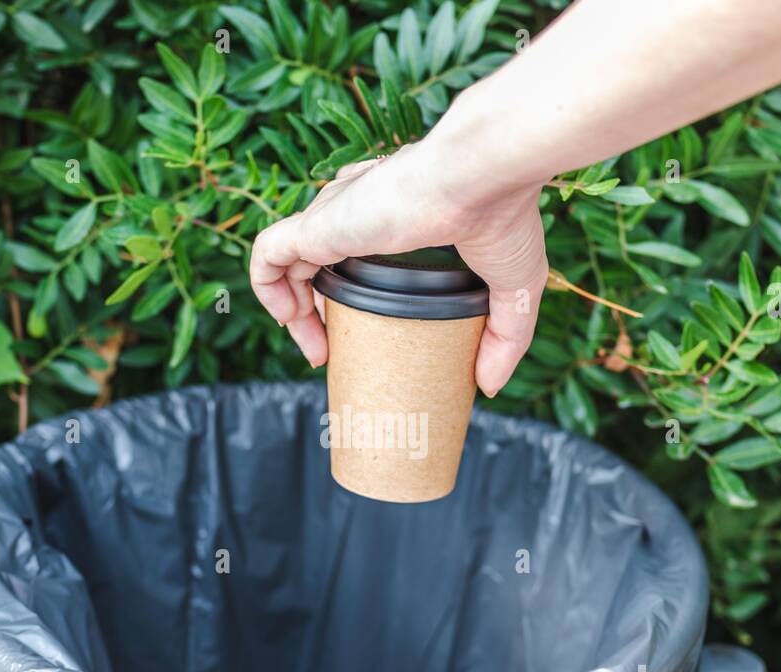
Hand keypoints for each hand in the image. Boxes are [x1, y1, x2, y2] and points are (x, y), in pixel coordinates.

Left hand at [249, 135, 547, 397]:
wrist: (483, 174)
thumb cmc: (504, 216)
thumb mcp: (514, 289)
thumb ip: (504, 338)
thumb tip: (491, 387)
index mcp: (400, 212)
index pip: (359, 249)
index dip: (352, 294)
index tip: (362, 335)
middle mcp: (360, 208)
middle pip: (320, 259)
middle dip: (318, 309)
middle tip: (334, 353)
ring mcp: (336, 214)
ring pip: (290, 260)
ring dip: (291, 308)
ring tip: (314, 351)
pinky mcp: (318, 223)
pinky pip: (268, 255)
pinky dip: (266, 287)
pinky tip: (288, 321)